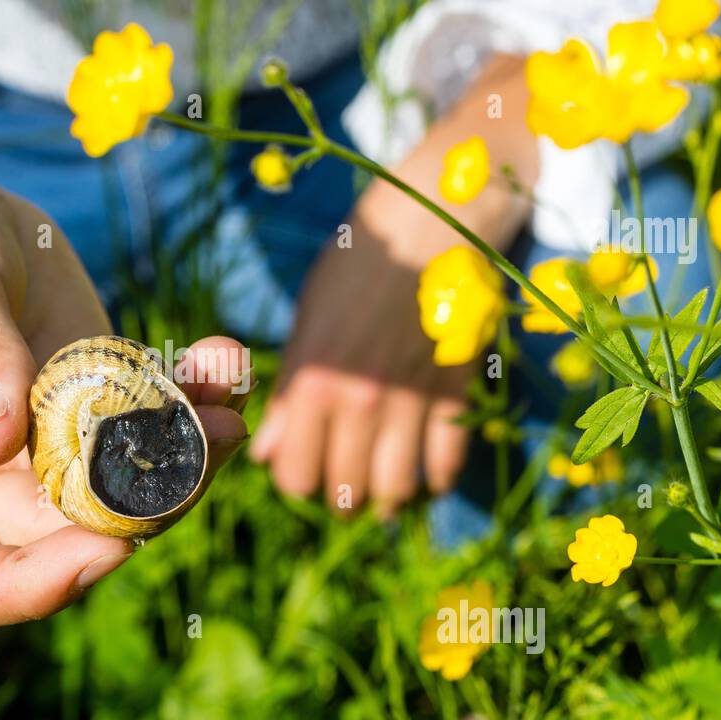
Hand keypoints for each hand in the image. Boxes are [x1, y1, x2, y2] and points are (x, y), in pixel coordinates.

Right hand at [0, 136, 247, 632]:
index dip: (21, 590)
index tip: (101, 547)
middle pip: (51, 549)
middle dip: (135, 513)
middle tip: (202, 448)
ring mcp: (27, 454)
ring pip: (112, 501)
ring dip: (178, 466)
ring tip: (223, 408)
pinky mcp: (79, 412)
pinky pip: (137, 435)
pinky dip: (187, 409)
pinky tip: (220, 362)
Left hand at [248, 219, 473, 514]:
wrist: (432, 221)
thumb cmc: (358, 265)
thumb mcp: (310, 321)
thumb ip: (290, 394)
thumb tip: (266, 452)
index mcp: (314, 382)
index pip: (294, 475)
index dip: (294, 480)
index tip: (302, 468)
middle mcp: (360, 401)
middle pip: (344, 490)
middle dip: (338, 496)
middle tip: (342, 482)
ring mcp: (410, 402)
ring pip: (395, 489)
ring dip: (385, 498)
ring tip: (381, 491)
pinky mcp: (454, 394)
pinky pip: (446, 463)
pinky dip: (436, 480)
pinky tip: (427, 475)